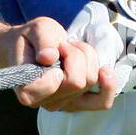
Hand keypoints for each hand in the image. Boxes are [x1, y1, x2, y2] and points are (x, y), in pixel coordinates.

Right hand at [0, 17, 122, 111]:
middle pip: (76, 82)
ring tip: (71, 50)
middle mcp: (45, 102)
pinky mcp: (78, 103)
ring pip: (89, 82)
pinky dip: (107, 86)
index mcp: (27, 89)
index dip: (58, 66)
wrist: (29, 48)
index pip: (52, 84)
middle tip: (63, 45)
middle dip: (75, 55)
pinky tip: (105, 71)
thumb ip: (42, 41)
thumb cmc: (31, 40)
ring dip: (86, 59)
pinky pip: (101, 102)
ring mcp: (62, 105)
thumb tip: (49, 57)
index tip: (54, 51)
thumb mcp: (35, 29)